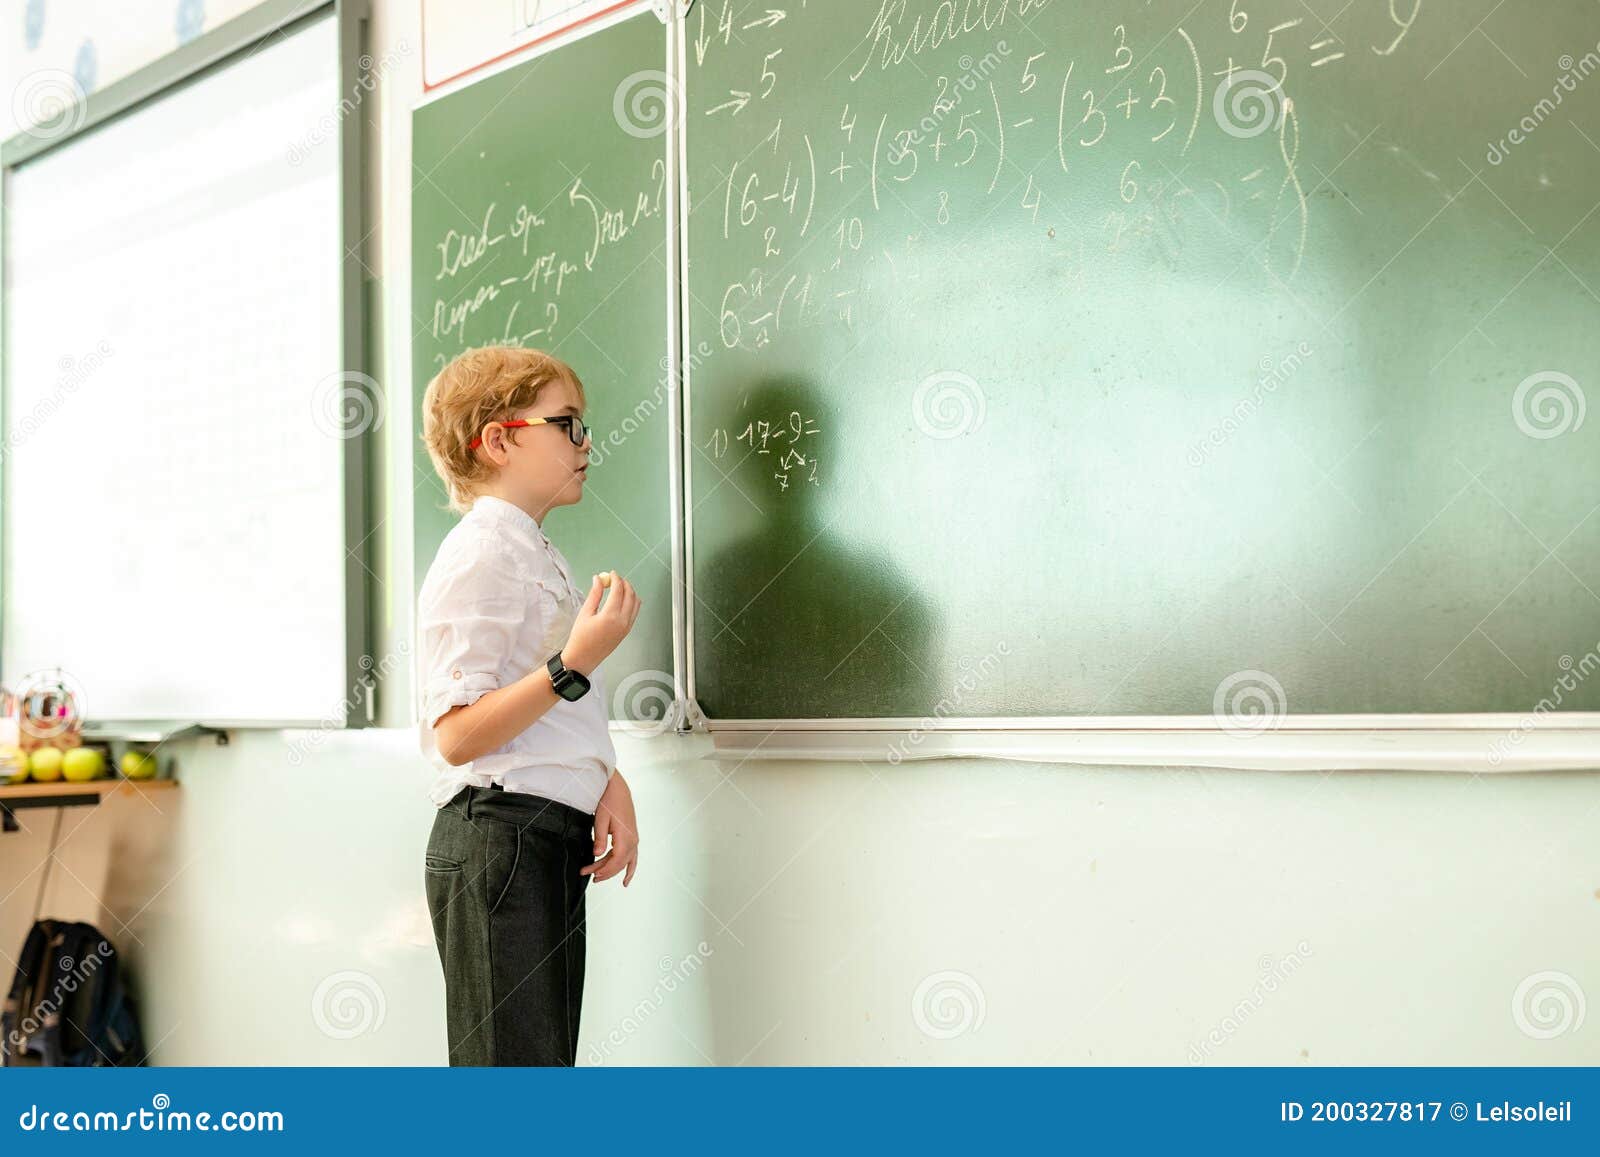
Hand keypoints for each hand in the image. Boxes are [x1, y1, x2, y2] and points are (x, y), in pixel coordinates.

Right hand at [562, 572, 640, 674]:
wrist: (583, 658)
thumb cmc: (580, 638)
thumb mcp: (585, 613)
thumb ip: (594, 594)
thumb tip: (598, 579)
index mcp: (610, 616)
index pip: (618, 590)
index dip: (615, 579)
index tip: (611, 574)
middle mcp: (622, 621)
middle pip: (630, 594)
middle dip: (624, 583)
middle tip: (614, 579)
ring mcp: (627, 627)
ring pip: (636, 603)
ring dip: (629, 592)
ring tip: (618, 588)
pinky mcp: (627, 631)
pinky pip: (634, 612)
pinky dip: (631, 602)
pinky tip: (621, 600)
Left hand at [581, 770, 637, 885]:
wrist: (618, 789)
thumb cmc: (609, 801)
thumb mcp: (600, 819)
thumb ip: (599, 838)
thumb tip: (597, 854)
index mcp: (625, 838)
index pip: (615, 862)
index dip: (604, 870)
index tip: (592, 873)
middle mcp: (633, 841)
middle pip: (619, 864)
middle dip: (604, 871)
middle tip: (588, 874)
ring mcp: (634, 839)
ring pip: (624, 862)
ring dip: (612, 870)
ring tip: (598, 877)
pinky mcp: (632, 837)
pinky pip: (632, 857)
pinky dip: (629, 869)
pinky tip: (626, 879)